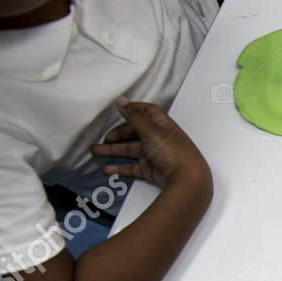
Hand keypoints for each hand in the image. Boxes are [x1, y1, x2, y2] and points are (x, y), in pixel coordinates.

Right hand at [90, 100, 210, 189]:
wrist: (186, 180)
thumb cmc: (172, 151)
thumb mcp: (151, 130)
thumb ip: (134, 116)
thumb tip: (121, 100)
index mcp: (162, 125)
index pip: (148, 112)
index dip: (134, 109)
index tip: (119, 109)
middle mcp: (158, 138)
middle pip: (134, 132)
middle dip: (117, 134)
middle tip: (104, 138)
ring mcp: (154, 155)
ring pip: (129, 150)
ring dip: (112, 151)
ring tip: (95, 151)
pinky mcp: (150, 170)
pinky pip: (131, 167)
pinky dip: (119, 168)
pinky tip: (107, 170)